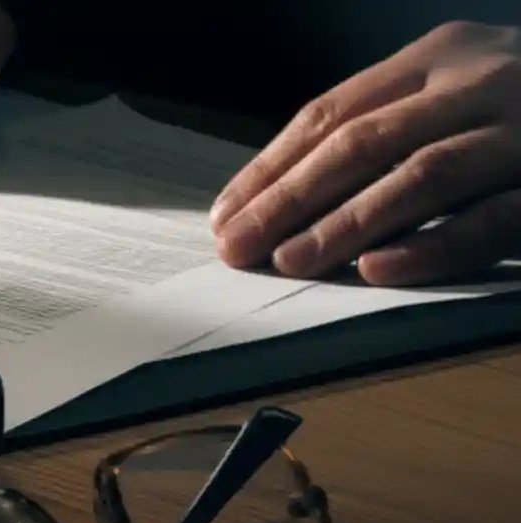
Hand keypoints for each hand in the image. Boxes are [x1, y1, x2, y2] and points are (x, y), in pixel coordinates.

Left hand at [211, 21, 520, 285]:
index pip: (330, 114)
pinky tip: (379, 268)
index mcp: (439, 56)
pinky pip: (493, 218)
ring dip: (345, 223)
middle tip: (237, 247)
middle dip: (288, 200)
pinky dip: (432, 245)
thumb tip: (288, 196)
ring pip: (419, 175)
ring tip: (289, 262)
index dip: (271, 168)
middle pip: (360, 142)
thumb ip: (391, 127)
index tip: (226, 214)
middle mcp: (478, 81)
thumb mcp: (459, 93)